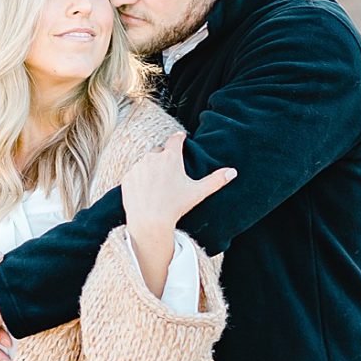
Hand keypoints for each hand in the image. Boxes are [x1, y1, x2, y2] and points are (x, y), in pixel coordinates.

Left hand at [121, 133, 235, 296]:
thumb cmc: (175, 206)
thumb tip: (233, 172)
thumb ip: (216, 180)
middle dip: (164, 158)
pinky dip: (140, 180)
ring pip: (146, 163)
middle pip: (159, 151)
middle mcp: (152, 157)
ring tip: (158, 185)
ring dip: (151, 169)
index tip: (182, 138)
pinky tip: (146, 192)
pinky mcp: (127, 178)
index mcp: (170, 157)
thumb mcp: (198, 192)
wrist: (149, 221)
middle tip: (170, 172)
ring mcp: (138, 167)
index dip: (180, 139)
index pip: (175, 139)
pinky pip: (135, 174)